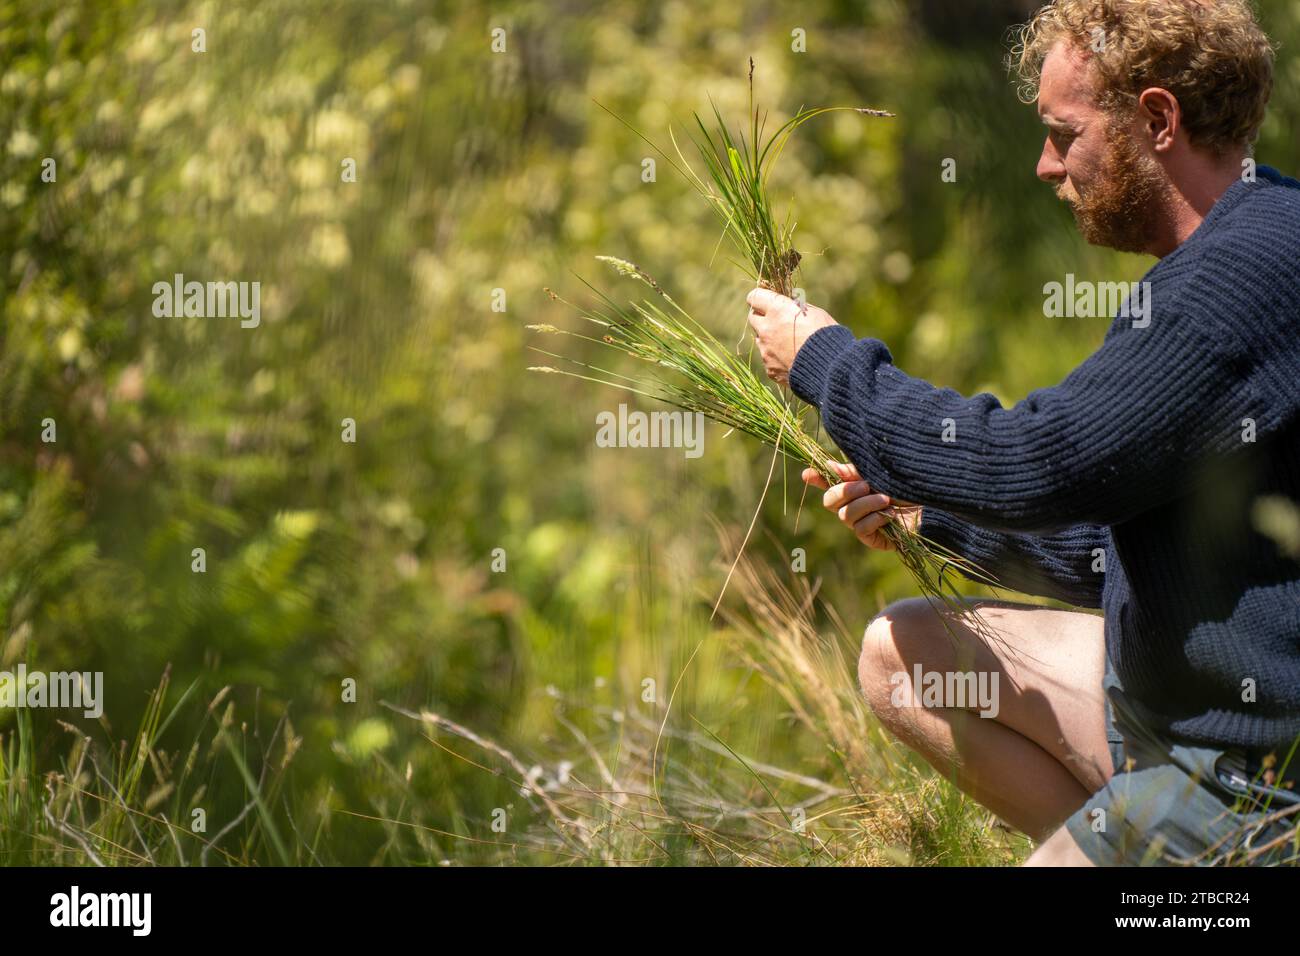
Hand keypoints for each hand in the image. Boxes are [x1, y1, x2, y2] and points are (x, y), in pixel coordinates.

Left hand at [745, 286, 836, 384]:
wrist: (830, 367)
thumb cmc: (826, 335)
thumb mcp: (815, 313)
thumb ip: (796, 307)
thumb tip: (789, 303)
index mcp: (777, 310)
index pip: (755, 297)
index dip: (761, 298)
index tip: (768, 300)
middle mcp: (767, 329)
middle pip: (753, 317)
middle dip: (763, 317)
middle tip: (778, 321)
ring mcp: (766, 350)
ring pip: (760, 339)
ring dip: (769, 338)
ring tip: (790, 343)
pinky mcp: (769, 368)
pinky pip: (768, 359)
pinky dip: (777, 357)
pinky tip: (793, 359)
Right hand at [801, 461, 921, 551]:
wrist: (936, 505)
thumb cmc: (910, 486)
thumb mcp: (880, 473)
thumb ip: (854, 472)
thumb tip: (828, 466)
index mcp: (856, 487)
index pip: (829, 483)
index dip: (816, 479)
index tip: (807, 474)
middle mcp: (855, 505)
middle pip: (829, 502)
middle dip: (845, 492)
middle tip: (866, 485)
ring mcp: (863, 523)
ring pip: (845, 516)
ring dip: (865, 504)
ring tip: (886, 499)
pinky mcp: (874, 539)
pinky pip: (861, 529)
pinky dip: (875, 519)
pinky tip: (890, 515)